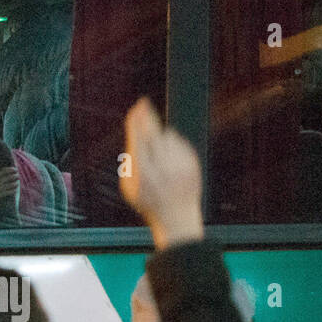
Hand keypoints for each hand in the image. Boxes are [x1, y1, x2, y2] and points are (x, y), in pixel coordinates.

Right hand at [0, 165, 18, 199]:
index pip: (5, 171)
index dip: (11, 169)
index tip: (15, 169)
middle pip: (9, 177)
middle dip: (15, 176)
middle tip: (18, 175)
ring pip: (10, 185)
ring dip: (15, 183)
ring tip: (18, 181)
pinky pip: (8, 192)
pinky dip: (13, 190)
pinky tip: (16, 189)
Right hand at [122, 98, 204, 247]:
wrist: (177, 217)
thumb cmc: (149, 202)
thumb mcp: (130, 188)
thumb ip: (130, 163)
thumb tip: (135, 136)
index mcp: (144, 174)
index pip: (138, 141)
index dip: (136, 123)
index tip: (135, 109)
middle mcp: (162, 168)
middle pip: (153, 133)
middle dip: (147, 117)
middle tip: (143, 104)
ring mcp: (179, 166)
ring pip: (168, 137)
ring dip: (161, 138)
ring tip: (159, 157)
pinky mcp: (192, 164)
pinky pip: (180, 144)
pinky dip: (173, 146)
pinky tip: (170, 162)